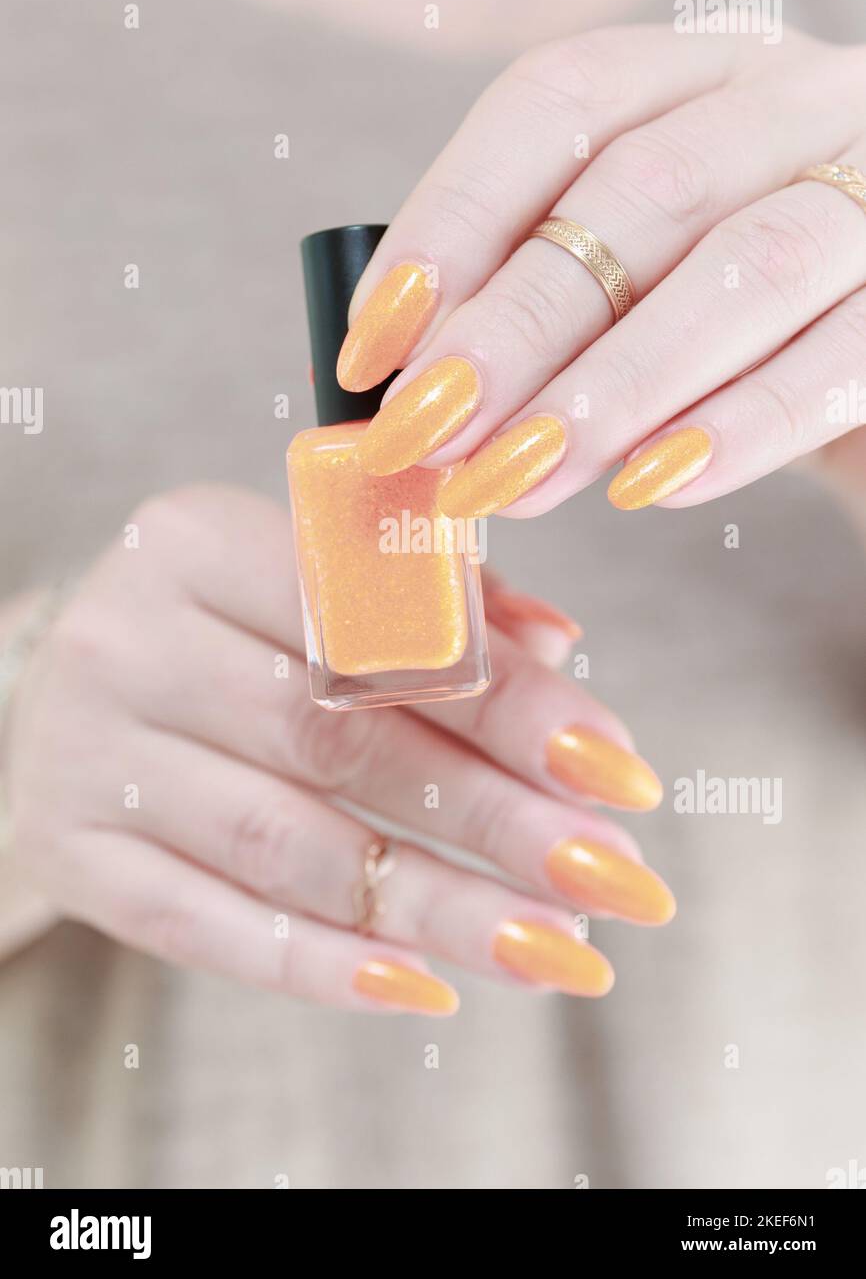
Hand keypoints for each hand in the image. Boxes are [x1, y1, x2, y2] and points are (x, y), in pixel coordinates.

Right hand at [4, 485, 673, 1016]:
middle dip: (498, 820)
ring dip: (440, 909)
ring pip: (292, 848)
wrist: (60, 700)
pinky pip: (209, 926)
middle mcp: (130, 638)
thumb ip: (431, 600)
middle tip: (617, 877)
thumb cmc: (221, 635)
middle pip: (343, 744)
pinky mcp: (75, 854)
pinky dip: (323, 965)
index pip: (378, 627)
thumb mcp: (307, 582)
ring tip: (558, 950)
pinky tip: (427, 984)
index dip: (509, 702)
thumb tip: (562, 645)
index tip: (619, 770)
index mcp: (197, 540)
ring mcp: (88, 753)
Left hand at [338, 25, 865, 516]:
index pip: (558, 100)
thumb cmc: (733, 305)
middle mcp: (793, 100)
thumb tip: (420, 379)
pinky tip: (651, 485)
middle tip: (434, 430)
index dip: (451, 219)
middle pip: (643, 190)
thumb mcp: (640, 264)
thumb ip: (548, 291)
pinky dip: (740, 427)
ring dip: (616, 385)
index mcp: (699, 70)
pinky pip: (840, 357)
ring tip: (520, 475)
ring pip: (748, 267)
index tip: (373, 344)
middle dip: (518, 324)